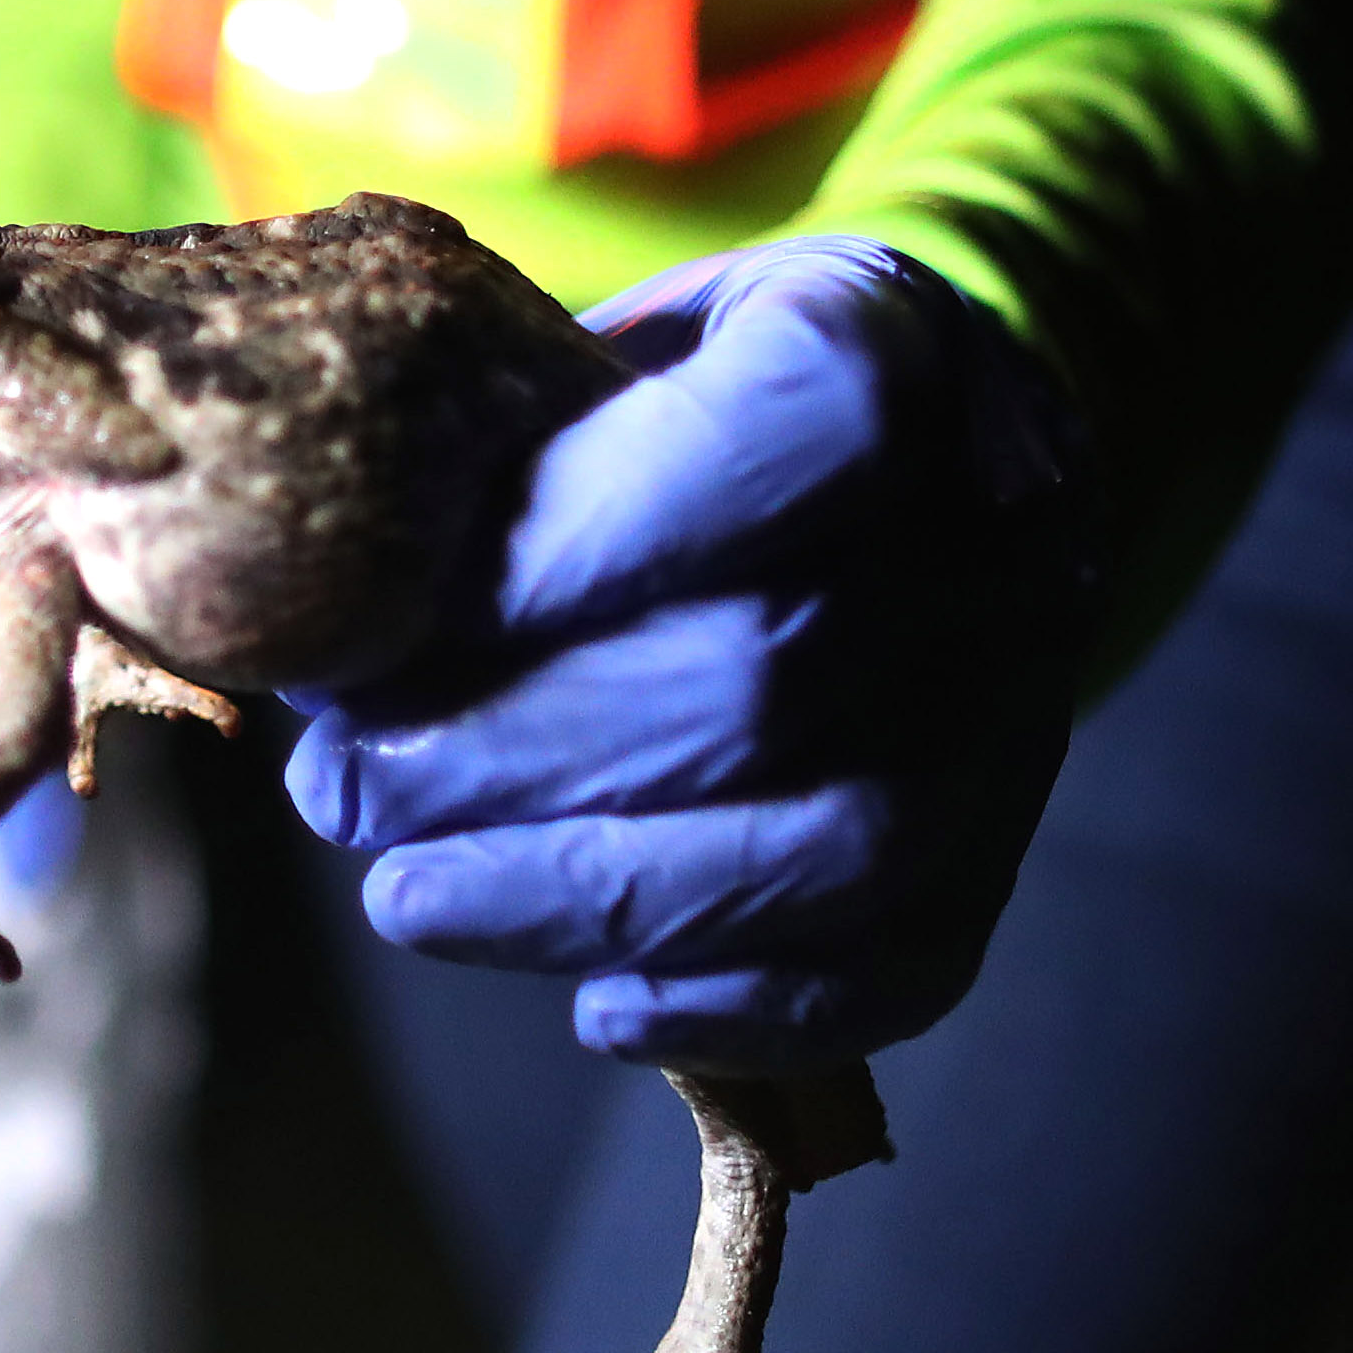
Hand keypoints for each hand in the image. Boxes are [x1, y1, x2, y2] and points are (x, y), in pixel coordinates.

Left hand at [283, 238, 1096, 1072]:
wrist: (931, 448)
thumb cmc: (711, 396)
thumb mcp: (617, 343)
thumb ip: (511, 447)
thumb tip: (336, 613)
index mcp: (887, 357)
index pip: (739, 462)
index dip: (549, 565)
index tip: (374, 641)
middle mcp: (989, 539)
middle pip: (751, 685)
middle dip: (508, 759)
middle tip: (342, 790)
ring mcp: (1017, 711)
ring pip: (825, 853)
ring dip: (586, 901)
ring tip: (413, 899)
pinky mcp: (1004, 850)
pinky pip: (892, 971)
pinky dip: (730, 1009)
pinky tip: (594, 1002)